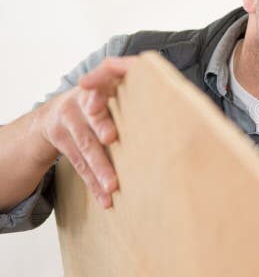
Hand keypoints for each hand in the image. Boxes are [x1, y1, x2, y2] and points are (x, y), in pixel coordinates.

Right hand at [38, 56, 135, 207]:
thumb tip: (187, 112)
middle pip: (93, 116)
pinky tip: (105, 199)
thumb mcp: (112, 91)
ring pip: (85, 145)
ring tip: (112, 186)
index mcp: (103, 85)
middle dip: (101, 126)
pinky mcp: (62, 142)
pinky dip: (93, 183)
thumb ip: (139, 93)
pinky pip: (79, 165)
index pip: (103, 77)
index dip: (101, 83)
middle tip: (111, 137)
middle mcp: (81, 101)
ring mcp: (69, 121)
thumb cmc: (102, 104)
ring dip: (99, 167)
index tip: (99, 96)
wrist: (53, 115)